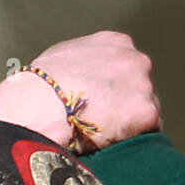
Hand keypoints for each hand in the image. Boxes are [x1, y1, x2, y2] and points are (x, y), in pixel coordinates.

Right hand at [0, 32, 159, 150]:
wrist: (37, 104)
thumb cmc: (39, 84)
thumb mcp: (63, 55)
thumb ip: (85, 60)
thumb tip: (83, 77)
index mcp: (116, 42)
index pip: (127, 67)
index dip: (114, 88)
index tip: (101, 102)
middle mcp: (135, 59)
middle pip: (140, 87)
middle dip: (125, 104)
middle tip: (101, 122)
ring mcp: (143, 85)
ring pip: (145, 110)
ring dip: (129, 123)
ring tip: (101, 134)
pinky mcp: (146, 112)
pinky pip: (147, 131)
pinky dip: (130, 139)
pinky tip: (109, 141)